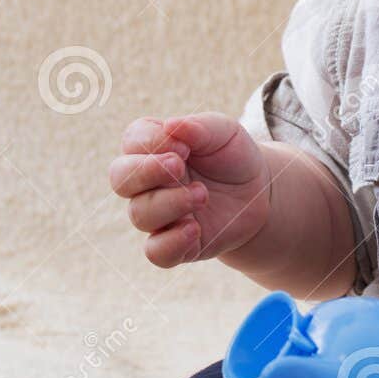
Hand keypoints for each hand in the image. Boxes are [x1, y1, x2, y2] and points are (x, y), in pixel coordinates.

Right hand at [109, 113, 270, 267]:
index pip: (132, 141)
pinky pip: (155, 252)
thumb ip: (198, 127)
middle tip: (178, 165)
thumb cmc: (232, 156)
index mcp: (153, 147)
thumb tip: (170, 126)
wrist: (258, 193)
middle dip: (146, 172)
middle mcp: (147, 182)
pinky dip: (171, 242)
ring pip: (139, 214)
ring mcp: (158, 215)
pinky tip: (194, 229)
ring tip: (203, 195)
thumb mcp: (224, 132)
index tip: (184, 146)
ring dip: (170, 203)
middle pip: (120, 179)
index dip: (153, 142)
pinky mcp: (173, 244)